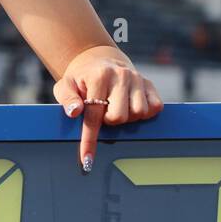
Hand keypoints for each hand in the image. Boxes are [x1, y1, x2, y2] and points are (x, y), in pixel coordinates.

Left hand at [52, 51, 162, 171]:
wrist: (99, 61)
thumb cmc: (81, 79)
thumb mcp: (65, 86)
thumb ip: (67, 99)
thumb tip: (74, 112)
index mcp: (99, 76)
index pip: (94, 114)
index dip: (90, 140)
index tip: (87, 160)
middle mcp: (121, 75)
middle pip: (120, 117)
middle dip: (109, 121)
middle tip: (103, 113)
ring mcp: (138, 79)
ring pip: (139, 114)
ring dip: (127, 118)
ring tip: (116, 108)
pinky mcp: (150, 84)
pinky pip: (155, 108)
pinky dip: (143, 113)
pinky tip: (130, 106)